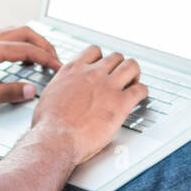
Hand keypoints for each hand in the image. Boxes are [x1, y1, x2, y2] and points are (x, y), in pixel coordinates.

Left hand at [0, 25, 61, 115]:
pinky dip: (19, 44)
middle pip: (23, 32)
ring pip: (13, 32)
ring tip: (44, 58)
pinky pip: (3, 39)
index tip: (59, 67)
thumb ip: (3, 94)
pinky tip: (21, 59)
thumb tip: (31, 90)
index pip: (25, 49)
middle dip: (43, 44)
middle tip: (57, 59)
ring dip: (32, 42)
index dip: (46, 57)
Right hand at [30, 45, 147, 165]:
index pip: (93, 51)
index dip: (101, 59)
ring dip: (134, 74)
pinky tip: (140, 97)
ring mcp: (108, 86)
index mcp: (73, 70)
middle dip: (119, 66)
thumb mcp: (48, 95)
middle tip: (121, 76)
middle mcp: (92, 73)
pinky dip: (142, 92)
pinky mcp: (120, 103)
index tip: (103, 66)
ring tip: (134, 82)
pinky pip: (140, 89)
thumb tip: (55, 91)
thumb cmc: (48, 124)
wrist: (55, 138)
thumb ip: (60, 87)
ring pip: (131, 66)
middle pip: (115, 57)